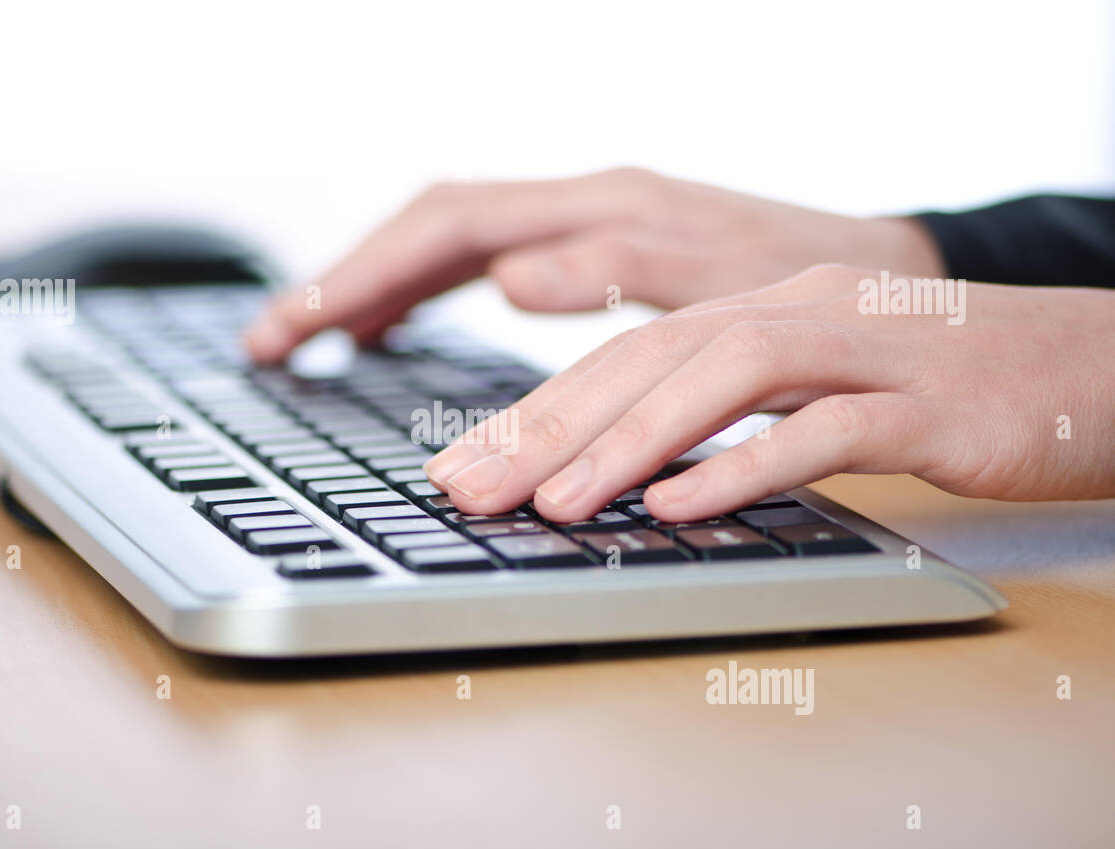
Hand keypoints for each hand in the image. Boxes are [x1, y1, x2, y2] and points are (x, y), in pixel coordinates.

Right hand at [244, 167, 944, 360]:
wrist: (878, 272)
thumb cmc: (812, 291)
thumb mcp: (724, 290)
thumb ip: (617, 275)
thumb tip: (507, 272)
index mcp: (600, 209)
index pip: (445, 230)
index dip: (360, 277)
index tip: (295, 329)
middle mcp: (581, 203)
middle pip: (427, 227)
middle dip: (341, 282)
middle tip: (272, 343)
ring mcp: (584, 222)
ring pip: (448, 241)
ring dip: (373, 285)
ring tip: (312, 338)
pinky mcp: (592, 248)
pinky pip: (482, 259)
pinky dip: (426, 292)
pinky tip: (397, 325)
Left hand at [421, 266, 1114, 521]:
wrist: (1105, 368)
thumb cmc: (950, 389)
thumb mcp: (824, 389)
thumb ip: (734, 416)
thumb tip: (633, 472)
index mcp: (768, 306)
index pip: (629, 353)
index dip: (539, 408)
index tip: (465, 465)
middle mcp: (805, 312)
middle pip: (651, 358)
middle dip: (548, 428)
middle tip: (469, 491)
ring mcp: (870, 352)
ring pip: (725, 378)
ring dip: (627, 443)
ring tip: (552, 505)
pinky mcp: (932, 405)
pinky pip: (825, 430)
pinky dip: (746, 467)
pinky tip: (679, 509)